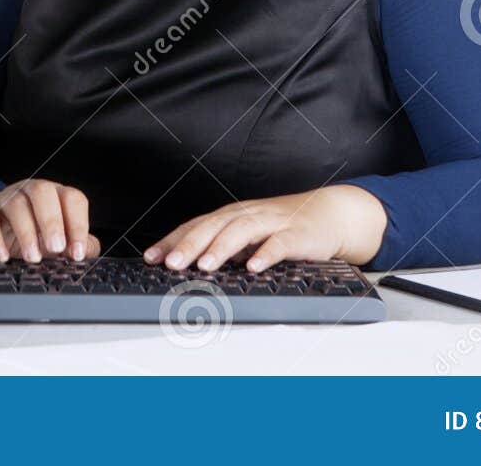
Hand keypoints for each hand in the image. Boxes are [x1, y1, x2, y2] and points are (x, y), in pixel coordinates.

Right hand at [0, 179, 100, 263]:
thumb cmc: (32, 235)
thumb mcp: (57, 241)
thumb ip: (78, 245)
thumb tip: (88, 251)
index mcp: (55, 196)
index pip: (72, 198)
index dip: (78, 224)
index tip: (76, 253)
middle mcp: (31, 192)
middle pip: (42, 191)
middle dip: (51, 220)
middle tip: (55, 248)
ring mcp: (6, 198)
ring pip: (15, 203)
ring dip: (26, 232)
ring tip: (32, 257)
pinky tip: (3, 256)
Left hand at [142, 186, 386, 272]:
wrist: (329, 213)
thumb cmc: (283, 226)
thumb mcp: (248, 235)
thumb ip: (223, 247)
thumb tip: (188, 267)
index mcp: (232, 216)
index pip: (196, 225)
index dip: (173, 240)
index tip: (151, 257)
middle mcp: (248, 214)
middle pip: (214, 226)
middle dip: (190, 244)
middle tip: (171, 263)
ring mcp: (272, 222)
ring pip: (242, 231)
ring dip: (221, 248)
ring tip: (205, 266)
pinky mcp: (296, 234)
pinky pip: (279, 244)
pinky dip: (266, 254)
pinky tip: (253, 266)